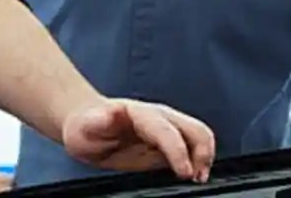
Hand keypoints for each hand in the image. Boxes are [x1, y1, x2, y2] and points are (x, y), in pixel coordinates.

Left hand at [63, 99, 214, 182]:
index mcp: (140, 114)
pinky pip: (193, 147)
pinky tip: (191, 175)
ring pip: (199, 136)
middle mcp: (159, 118)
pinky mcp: (168, 142)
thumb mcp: (87, 126)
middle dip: (201, 153)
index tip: (184, 172)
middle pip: (194, 129)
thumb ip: (100, 120)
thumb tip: (111, 113)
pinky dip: (199, 161)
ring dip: (204, 157)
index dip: (178, 151)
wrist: (85, 126)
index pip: (167, 130)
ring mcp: (166, 128)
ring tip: (196, 178)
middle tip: (194, 178)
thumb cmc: (86, 126)